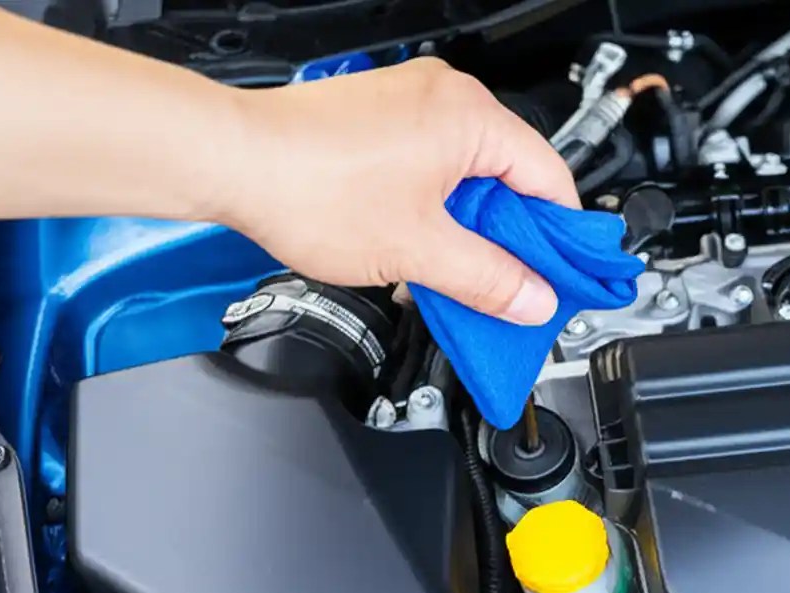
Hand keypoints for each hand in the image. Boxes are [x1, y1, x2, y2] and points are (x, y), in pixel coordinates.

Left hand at [220, 58, 577, 324]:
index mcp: (470, 117)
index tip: (560, 276)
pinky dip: (435, 205)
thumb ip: (489, 279)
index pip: (550, 178)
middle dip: (510, 236)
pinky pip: (430, 163)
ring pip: (467, 173)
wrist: (229, 162)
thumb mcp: (419, 250)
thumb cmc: (310, 185)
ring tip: (458, 271)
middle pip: (510, 175)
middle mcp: (444, 97)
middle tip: (511, 285)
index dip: (559, 237)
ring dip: (469, 225)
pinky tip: (422, 243)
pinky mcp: (378, 118)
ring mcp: (408, 103)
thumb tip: (532, 298)